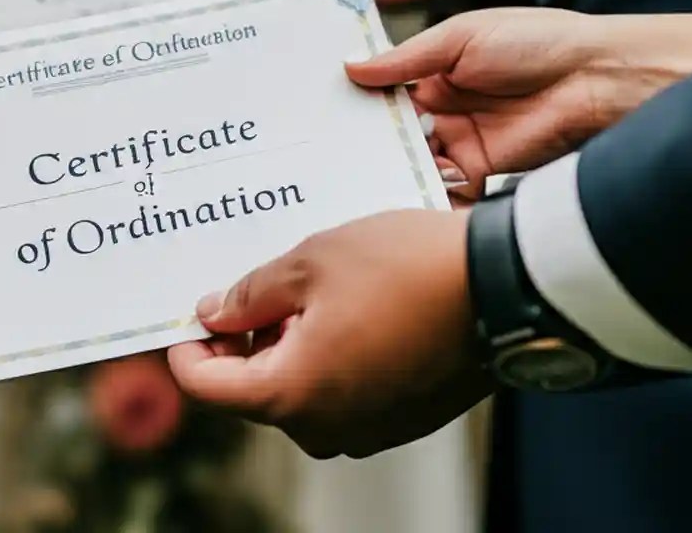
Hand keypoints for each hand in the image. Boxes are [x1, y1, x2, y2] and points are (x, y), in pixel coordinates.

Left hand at [168, 210, 490, 459]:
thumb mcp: (310, 262)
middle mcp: (326, 428)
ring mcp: (369, 429)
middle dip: (240, 344)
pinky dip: (329, 359)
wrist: (506, 285)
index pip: (206, 387)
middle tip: (246, 290)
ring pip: (300, 393)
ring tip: (301, 292)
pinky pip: (344, 395)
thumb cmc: (406, 269)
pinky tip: (343, 311)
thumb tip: (214, 314)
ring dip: (286, 349)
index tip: (187, 316)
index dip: (185, 347)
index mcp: (290, 395)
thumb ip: (249, 295)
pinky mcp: (403, 418)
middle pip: (252, 393)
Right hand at [346, 8, 691, 201]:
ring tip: (346, 172)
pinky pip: (441, 185)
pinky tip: (390, 190)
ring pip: (411, 159)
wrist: (598, 79)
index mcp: (438, 71)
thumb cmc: (537, 41)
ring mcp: (461, 142)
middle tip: (322, 148)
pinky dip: (419, 188)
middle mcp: (445, 109)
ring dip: (387, 164)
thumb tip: (351, 67)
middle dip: (364, 138)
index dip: (355, 98)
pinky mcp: (481, 172)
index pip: (385, 90)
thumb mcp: (460, 36)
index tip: (318, 107)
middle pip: (393, 130)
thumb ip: (406, 58)